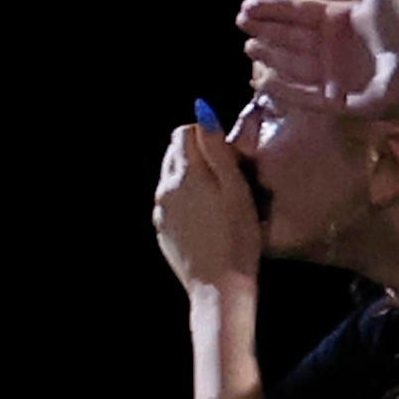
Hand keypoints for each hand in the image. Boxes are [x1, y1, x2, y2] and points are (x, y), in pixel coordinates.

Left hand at [152, 123, 265, 288]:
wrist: (218, 289)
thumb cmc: (237, 237)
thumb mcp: (236, 188)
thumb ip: (217, 148)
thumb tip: (201, 110)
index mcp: (184, 174)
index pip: (185, 131)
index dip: (208, 136)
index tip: (228, 156)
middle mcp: (165, 188)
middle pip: (175, 151)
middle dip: (197, 153)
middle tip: (225, 176)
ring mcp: (160, 211)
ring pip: (172, 176)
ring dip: (191, 176)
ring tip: (218, 198)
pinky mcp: (162, 230)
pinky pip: (171, 202)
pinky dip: (186, 200)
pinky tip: (206, 218)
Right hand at [239, 0, 398, 122]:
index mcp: (343, 20)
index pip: (301, 12)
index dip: (274, 8)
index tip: (247, 5)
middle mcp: (335, 48)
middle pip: (293, 37)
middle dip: (267, 29)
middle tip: (240, 22)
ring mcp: (334, 76)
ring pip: (293, 64)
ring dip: (270, 56)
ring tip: (248, 47)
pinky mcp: (336, 102)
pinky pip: (304, 96)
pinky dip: (285, 90)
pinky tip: (264, 82)